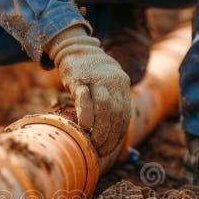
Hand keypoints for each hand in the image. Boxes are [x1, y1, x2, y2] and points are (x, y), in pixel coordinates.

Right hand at [48, 26, 130, 156]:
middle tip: (100, 150)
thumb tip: (113, 134)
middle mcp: (112, 81)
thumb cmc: (90, 73)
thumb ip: (112, 104)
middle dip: (108, 136)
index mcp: (122, 84)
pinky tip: (83, 127)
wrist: (75, 48)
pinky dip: (85, 115)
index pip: (124, 115)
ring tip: (92, 142)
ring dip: (99, 128)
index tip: (110, 149)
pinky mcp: (79, 77)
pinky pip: (84, 99)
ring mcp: (96, 78)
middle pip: (115, 113)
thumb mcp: (107, 84)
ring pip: (103, 107)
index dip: (118, 135)